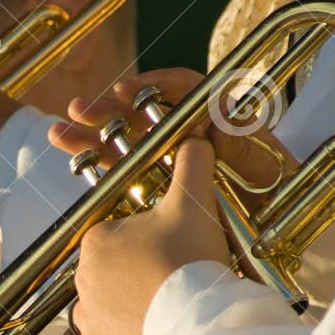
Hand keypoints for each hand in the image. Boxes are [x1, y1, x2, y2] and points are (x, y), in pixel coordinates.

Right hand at [48, 68, 298, 214]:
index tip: (123, 92)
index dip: (151, 86)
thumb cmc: (275, 204)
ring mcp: (168, 171)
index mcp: (217, 125)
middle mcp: (188, 143)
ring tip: (59, 135)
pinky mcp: (154, 199)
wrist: (272, 247)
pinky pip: (123, 182)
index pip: (182, 91)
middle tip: (77, 110)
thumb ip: (239, 144)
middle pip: (142, 118)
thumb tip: (214, 120)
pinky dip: (98, 175)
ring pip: (125, 148)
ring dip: (91, 140)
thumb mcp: (262, 171)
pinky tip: (74, 168)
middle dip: (107, 113)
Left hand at [52, 138, 227, 334]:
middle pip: (102, 274)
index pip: (111, 238)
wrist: (199, 313)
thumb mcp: (193, 201)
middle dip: (126, 278)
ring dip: (109, 311)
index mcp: (97, 239)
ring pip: (90, 309)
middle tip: (162, 282)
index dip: (138, 244)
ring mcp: (87, 314)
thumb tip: (196, 135)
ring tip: (143, 313)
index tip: (163, 251)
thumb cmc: (191, 256)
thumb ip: (192, 164)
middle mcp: (83, 275)